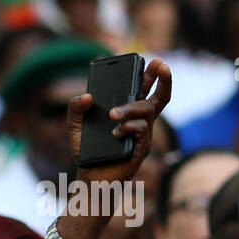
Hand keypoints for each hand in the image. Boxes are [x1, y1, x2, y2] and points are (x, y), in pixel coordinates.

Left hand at [68, 58, 171, 187]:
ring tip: (112, 114)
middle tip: (161, 65)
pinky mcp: (141, 148)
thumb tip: (86, 96)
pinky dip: (128, 127)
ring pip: (147, 110)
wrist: (90, 176)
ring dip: (130, 108)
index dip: (151, 75)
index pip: (143, 90)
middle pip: (159, 97)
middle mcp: (139, 122)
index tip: (155, 61)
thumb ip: (76, 109)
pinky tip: (115, 133)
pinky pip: (142, 131)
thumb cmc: (87, 151)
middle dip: (163, 79)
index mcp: (127, 113)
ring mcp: (142, 135)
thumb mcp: (75, 126)